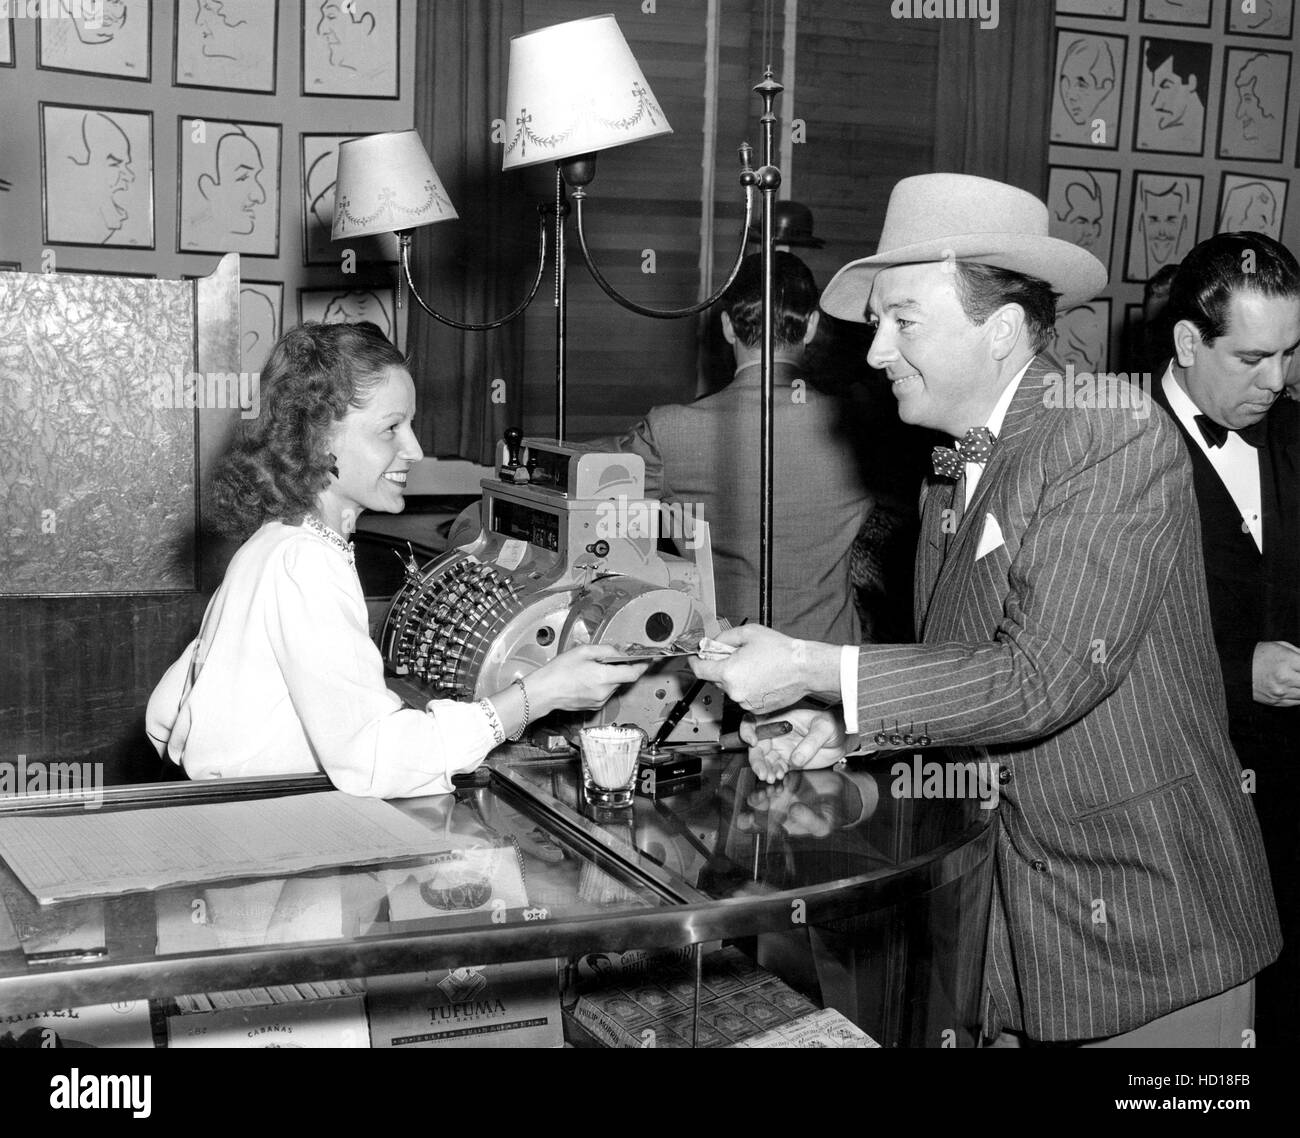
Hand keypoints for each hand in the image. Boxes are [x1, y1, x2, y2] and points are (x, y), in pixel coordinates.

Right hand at [527, 644, 650, 714]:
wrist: (543, 692)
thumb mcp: (583, 652)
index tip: (647, 660)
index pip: (633, 673)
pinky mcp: (593, 707)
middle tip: (608, 659)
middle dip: (620, 668)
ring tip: (591, 669)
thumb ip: (605, 650)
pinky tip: (587, 679)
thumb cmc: (558, 672)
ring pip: (613, 685)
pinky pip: (604, 693)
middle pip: (623, 678)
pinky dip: (601, 685)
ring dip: (609, 676)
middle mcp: (604, 692)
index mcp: (603, 677)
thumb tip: (619, 652)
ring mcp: (599, 701)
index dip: (642, 666)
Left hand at [690, 625, 836, 712]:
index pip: (699, 670)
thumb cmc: (780, 650)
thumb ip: (724, 637)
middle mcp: (734, 691)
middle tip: (736, 655)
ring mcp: (745, 702)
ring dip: (735, 678)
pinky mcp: (755, 709)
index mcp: (728, 673)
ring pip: (730, 688)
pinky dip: (746, 687)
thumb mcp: (748, 633)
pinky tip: (761, 676)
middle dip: (721, 667)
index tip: (695, 657)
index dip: (695, 662)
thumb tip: (712, 643)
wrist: (804, 668)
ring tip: (755, 665)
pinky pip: (743, 696)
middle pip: (715, 679)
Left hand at [735, 769, 875, 836]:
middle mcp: (776, 807)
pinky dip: (776, 774)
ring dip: (765, 786)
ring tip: (776, 787)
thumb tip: (793, 810)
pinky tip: (785, 777)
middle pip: (756, 804)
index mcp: (781, 824)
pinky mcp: (787, 776)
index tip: (748, 817)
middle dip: (755, 800)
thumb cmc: (831, 816)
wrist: (842, 796)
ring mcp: (780, 791)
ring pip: (763, 787)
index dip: (750, 822)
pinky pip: (776, 773)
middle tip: (764, 796)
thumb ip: (809, 820)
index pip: (759, 825)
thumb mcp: (824, 824)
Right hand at [741, 707, 849, 783]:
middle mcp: (777, 733)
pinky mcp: (789, 761)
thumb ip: (810, 743)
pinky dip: (774, 773)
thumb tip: (795, 759)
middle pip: (757, 745)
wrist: (843, 737)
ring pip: (764, 759)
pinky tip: (779, 777)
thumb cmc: (834, 723)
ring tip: (771, 778)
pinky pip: (775, 768)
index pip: (756, 721)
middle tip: (763, 772)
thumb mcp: (824, 728)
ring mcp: (782, 748)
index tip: (753, 742)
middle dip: (756, 760)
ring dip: (764, 769)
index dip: (748, 730)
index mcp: (781, 719)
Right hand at [1252, 641, 1299, 706]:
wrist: (1236, 670)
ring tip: (1294, 681)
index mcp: (1287, 661)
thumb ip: (1298, 652)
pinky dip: (1298, 696)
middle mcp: (1284, 678)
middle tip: (1298, 675)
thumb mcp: (1278, 646)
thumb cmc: (1257, 656)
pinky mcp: (1275, 701)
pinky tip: (1293, 689)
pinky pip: (1296, 702)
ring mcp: (1280, 691)